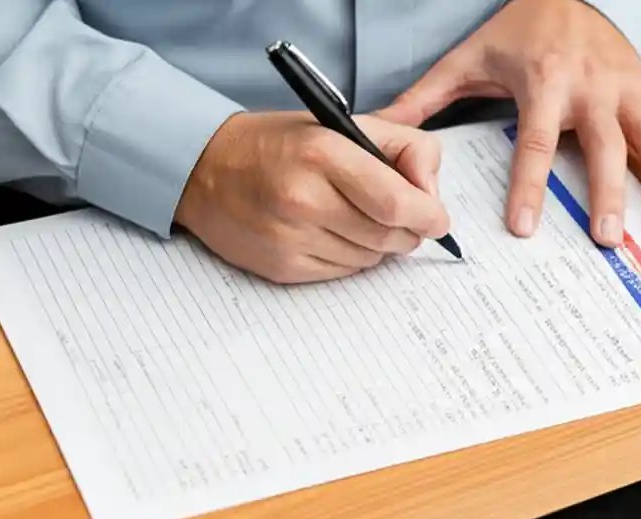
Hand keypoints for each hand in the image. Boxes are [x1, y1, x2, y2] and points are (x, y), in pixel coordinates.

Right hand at [176, 112, 450, 283]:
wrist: (204, 169)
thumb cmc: (280, 145)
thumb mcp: (344, 123)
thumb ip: (404, 147)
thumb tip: (432, 197)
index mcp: (323, 153)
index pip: (398, 202)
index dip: (429, 215)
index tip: (436, 218)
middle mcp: (304, 198)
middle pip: (390, 236)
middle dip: (406, 230)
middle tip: (399, 216)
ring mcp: (290, 238)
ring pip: (370, 259)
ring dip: (377, 244)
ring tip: (354, 217)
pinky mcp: (282, 267)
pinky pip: (343, 273)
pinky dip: (349, 257)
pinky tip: (330, 233)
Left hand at [378, 0, 640, 246]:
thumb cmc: (514, 31)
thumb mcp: (467, 60)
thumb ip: (426, 99)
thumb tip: (380, 129)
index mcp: (544, 84)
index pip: (535, 144)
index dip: (530, 188)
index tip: (526, 229)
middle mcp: (590, 87)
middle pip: (602, 148)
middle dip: (606, 194)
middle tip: (606, 238)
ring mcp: (626, 86)